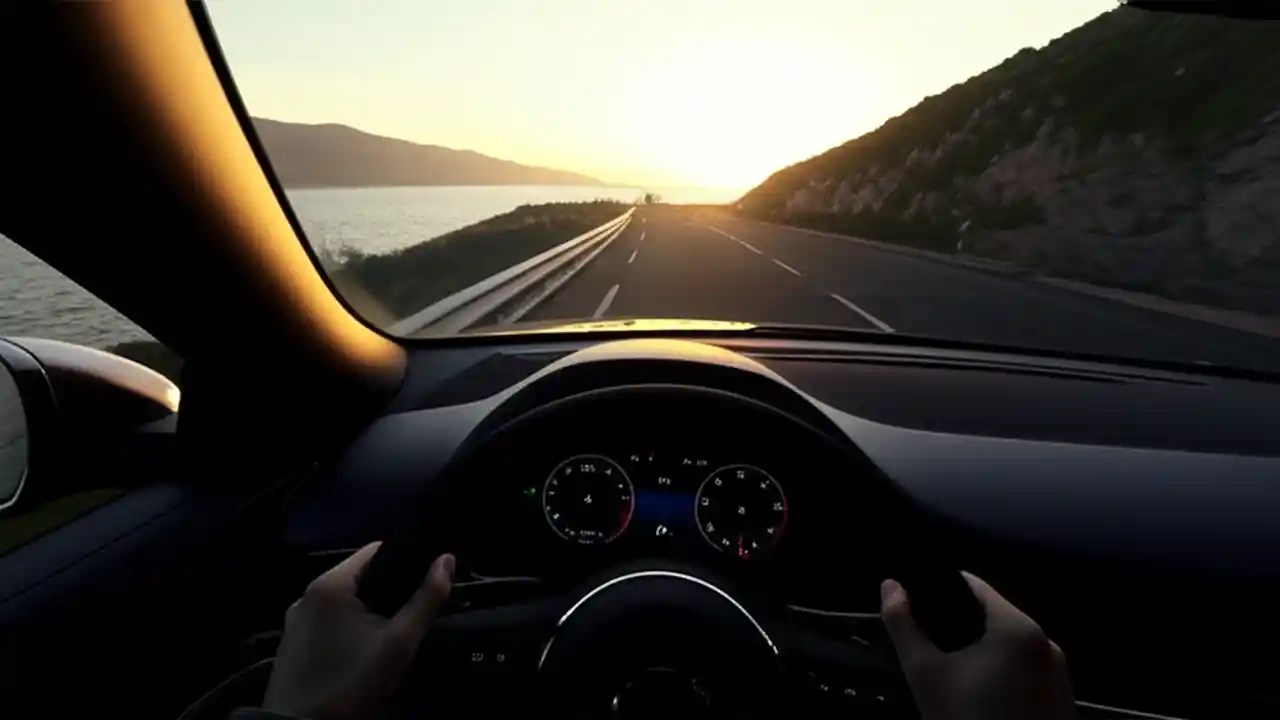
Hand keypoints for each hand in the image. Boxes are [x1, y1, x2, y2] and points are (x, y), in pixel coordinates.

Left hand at [264, 544, 454, 719]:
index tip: (426, 577)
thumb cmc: (353, 680)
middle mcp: (306, 594)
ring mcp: (293, 620)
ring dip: (366, 611)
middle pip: (358, 577)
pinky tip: (359, 650)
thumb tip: (447, 559)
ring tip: (389, 633)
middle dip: (387, 590)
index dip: (405, 559)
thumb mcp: (398, 643)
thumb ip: (426, 599)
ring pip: (341, 602)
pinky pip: (324, 622)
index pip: (375, 551)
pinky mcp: (289, 643)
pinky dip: (345, 628)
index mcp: (330, 584)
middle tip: (411, 612)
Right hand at [880, 572, 1073, 719]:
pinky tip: (983, 698)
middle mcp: (1048, 641)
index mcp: (1018, 627)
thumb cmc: (967, 718)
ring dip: (983, 654)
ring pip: (1010, 647)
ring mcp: (1060, 673)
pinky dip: (1005, 675)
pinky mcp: (1063, 699)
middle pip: (993, 617)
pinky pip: (1027, 671)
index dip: (941, 591)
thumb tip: (889, 584)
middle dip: (961, 629)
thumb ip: (903, 625)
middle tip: (934, 653)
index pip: (973, 586)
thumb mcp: (926, 674)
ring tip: (957, 679)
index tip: (918, 609)